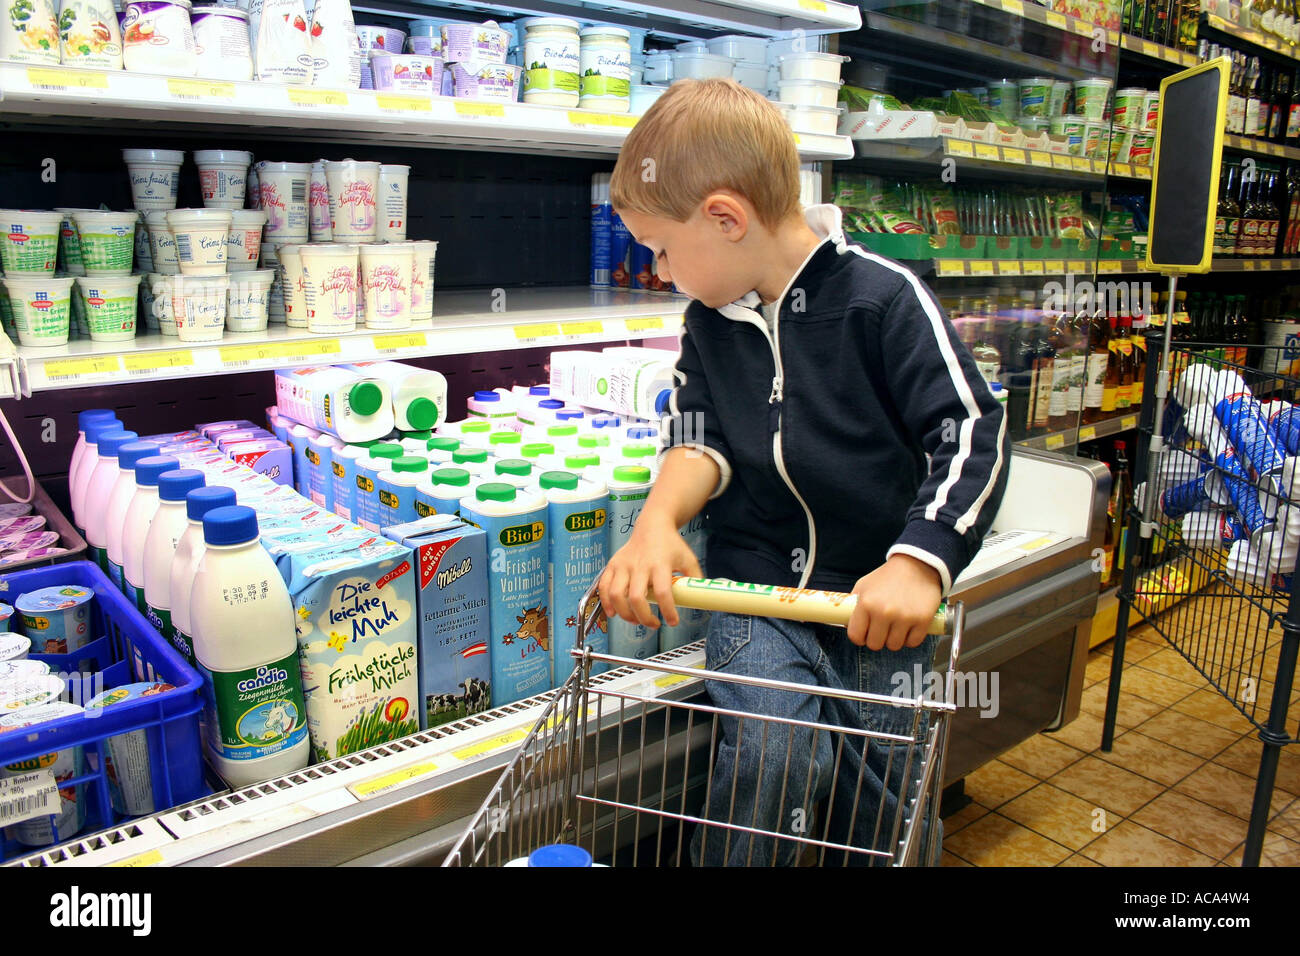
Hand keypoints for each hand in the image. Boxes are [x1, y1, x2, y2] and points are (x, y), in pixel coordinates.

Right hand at [598, 513, 702, 628]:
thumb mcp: (688, 560)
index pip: (662, 592)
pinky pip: (604, 587)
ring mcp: (623, 565)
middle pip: (636, 598)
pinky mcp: (612, 565)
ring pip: (617, 595)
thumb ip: (695, 579)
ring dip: (625, 614)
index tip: (673, 622)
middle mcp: (639, 565)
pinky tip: (614, 613)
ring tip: (636, 620)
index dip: (667, 611)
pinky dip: (606, 603)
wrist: (652, 526)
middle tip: (654, 624)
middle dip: (644, 617)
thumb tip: (699, 601)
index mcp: (660, 564)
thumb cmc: (671, 545)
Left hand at [846, 554, 942, 650]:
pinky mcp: (922, 620)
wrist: (917, 564)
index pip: (856, 636)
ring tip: (896, 627)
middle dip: (877, 639)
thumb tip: (846, 624)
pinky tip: (909, 628)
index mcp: (866, 603)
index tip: (865, 634)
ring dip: (894, 639)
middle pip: (875, 644)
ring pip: (894, 646)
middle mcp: (884, 612)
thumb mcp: (864, 585)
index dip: (859, 637)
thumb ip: (854, 605)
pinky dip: (910, 638)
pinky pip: (913, 642)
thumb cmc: (887, 576)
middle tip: (882, 630)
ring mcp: (904, 617)